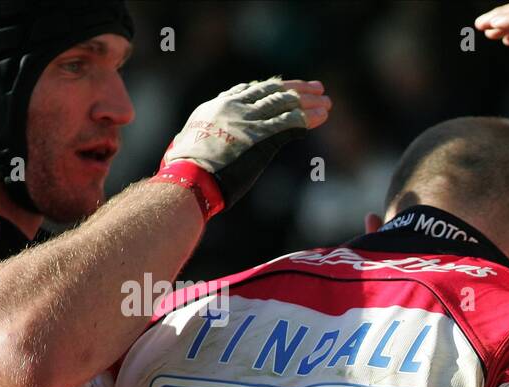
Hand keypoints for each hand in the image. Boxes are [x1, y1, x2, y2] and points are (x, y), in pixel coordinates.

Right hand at [160, 78, 331, 210]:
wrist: (189, 177)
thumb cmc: (185, 170)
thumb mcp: (188, 144)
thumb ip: (198, 140)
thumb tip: (182, 147)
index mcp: (216, 107)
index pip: (249, 90)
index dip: (272, 88)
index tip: (287, 87)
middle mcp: (234, 108)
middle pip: (272, 91)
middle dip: (297, 89)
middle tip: (316, 88)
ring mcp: (248, 120)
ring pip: (285, 104)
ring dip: (309, 102)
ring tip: (326, 102)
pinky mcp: (262, 136)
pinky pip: (290, 122)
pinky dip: (307, 118)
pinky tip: (321, 116)